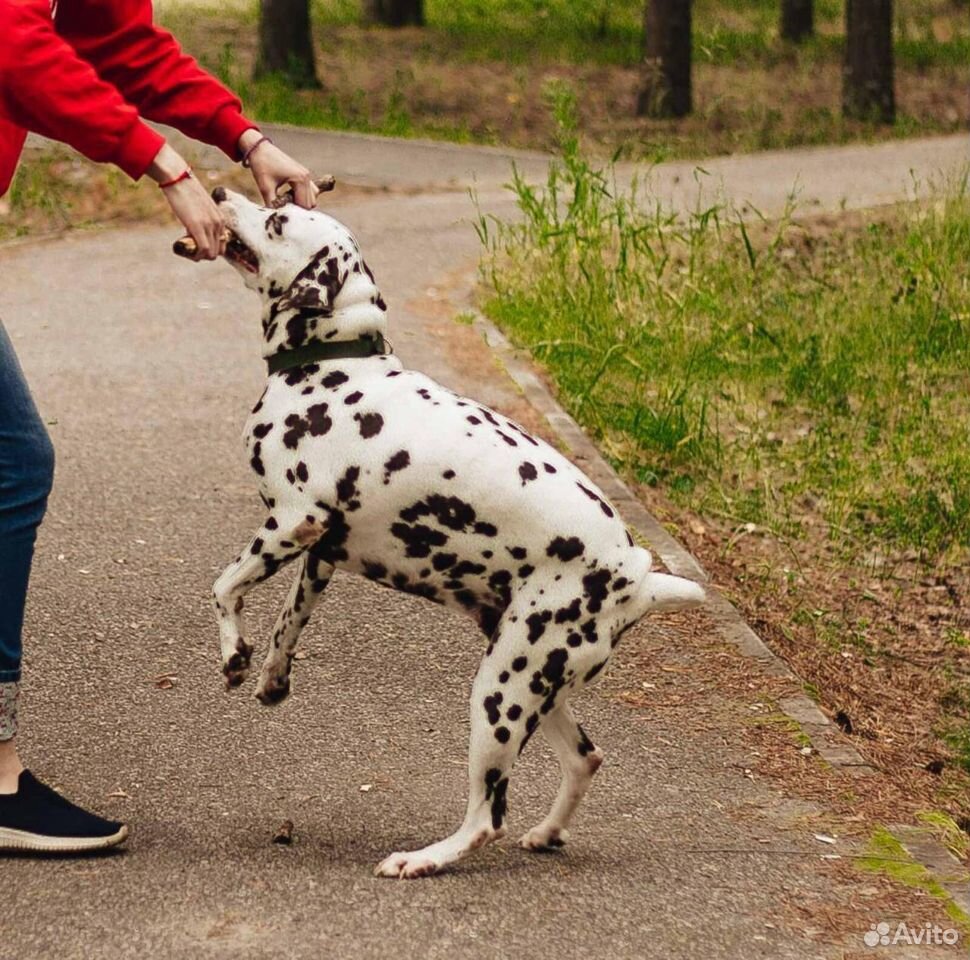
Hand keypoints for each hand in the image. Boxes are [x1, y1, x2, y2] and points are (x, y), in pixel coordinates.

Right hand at [148, 143, 225, 259]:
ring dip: (200, 256)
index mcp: (221, 219)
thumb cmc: (185, 191)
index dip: (211, 249)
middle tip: (192, 251)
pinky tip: (188, 251)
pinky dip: (197, 255)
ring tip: (189, 251)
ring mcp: (210, 225)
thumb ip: (202, 220)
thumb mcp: (200, 208)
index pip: (222, 244)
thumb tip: (194, 232)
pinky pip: (203, 249)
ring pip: (211, 253)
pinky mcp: (198, 226)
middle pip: (218, 251)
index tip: (198, 247)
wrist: (178, 177)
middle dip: (205, 255)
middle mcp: (219, 223)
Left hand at [239, 129, 317, 208]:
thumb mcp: (265, 187)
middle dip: (298, 208)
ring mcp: (307, 175)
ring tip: (285, 199)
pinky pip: (310, 192)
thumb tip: (275, 219)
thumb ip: (272, 205)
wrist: (259, 147)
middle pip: (310, 204)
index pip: (305, 206)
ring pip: (312, 199)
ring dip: (300, 203)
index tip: (281, 210)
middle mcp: (307, 177)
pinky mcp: (304, 175)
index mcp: (300, 179)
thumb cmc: (261, 165)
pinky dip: (302, 196)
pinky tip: (288, 194)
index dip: (294, 212)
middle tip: (282, 205)